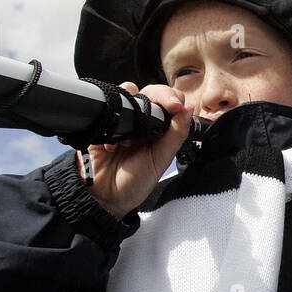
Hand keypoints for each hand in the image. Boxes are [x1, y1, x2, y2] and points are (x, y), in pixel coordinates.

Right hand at [78, 82, 191, 218]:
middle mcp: (141, 122)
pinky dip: (113, 123)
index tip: (177, 105)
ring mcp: (121, 122)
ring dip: (133, 108)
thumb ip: (176, 134)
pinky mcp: (102, 125)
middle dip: (158, 96)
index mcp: (158, 129)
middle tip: (165, 106)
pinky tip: (114, 143)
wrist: (106, 198)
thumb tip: (189, 109)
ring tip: (132, 136)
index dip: (173, 98)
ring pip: (128, 95)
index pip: (168, 101)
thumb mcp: (161, 160)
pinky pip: (106, 109)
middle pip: (150, 93)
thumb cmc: (135, 182)